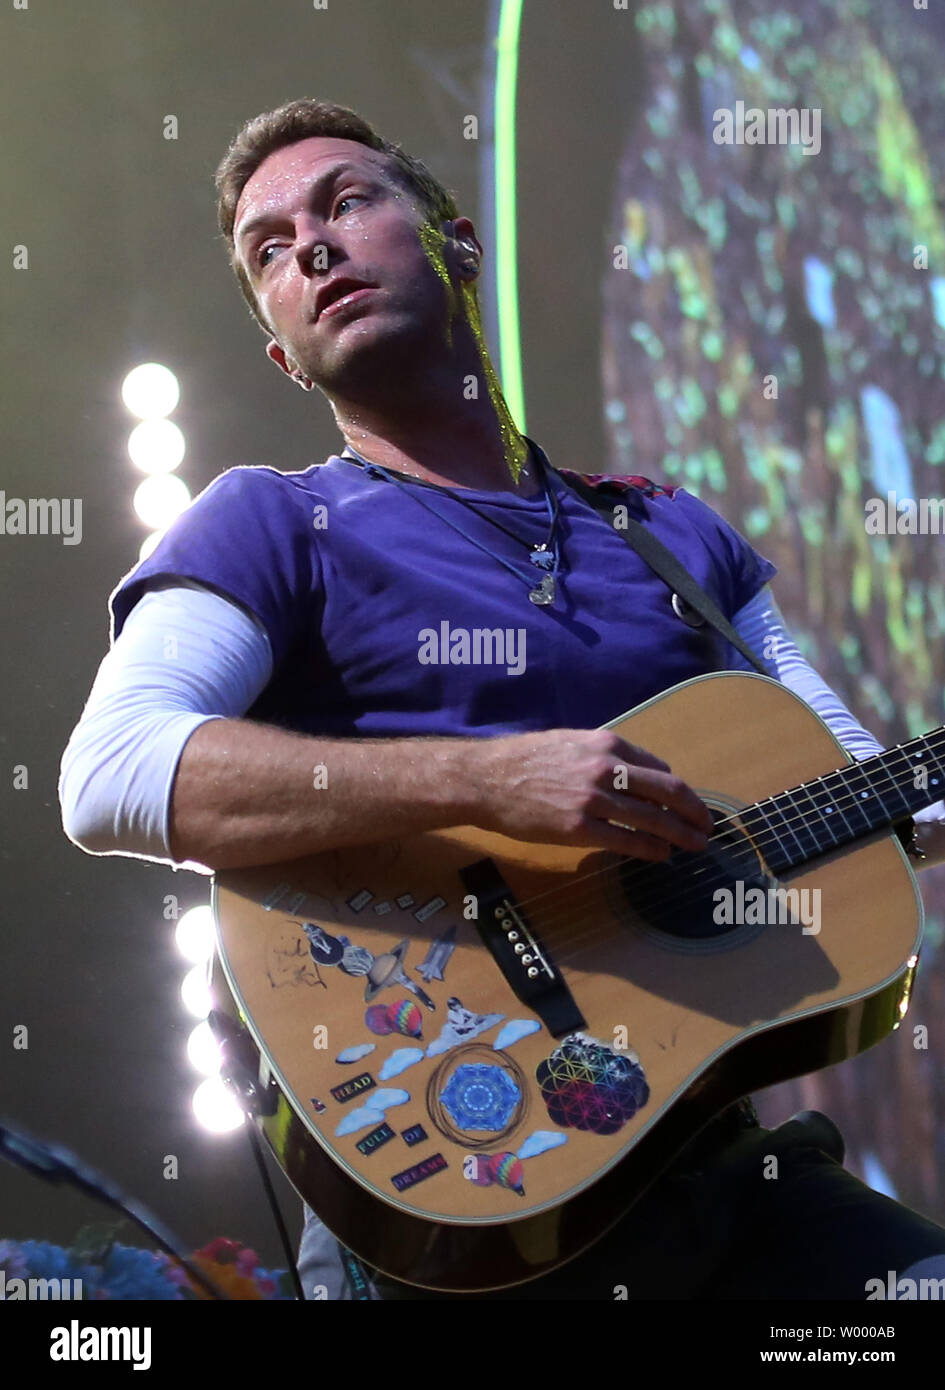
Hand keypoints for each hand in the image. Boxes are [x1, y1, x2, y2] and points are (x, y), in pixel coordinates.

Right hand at [470, 727, 712, 858]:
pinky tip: (662, 855)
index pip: (658, 768)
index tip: (687, 804)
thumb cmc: (526, 760)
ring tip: (695, 845)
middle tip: (708, 826)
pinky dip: (651, 849)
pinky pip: (627, 841)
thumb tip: (640, 774)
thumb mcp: (571, 742)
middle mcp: (606, 769)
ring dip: (681, 834)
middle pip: (668, 792)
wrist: (487, 779)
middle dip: (695, 812)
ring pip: (653, 819)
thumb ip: (606, 755)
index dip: (678, 790)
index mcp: (607, 745)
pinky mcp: (579, 829)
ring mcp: (594, 800)